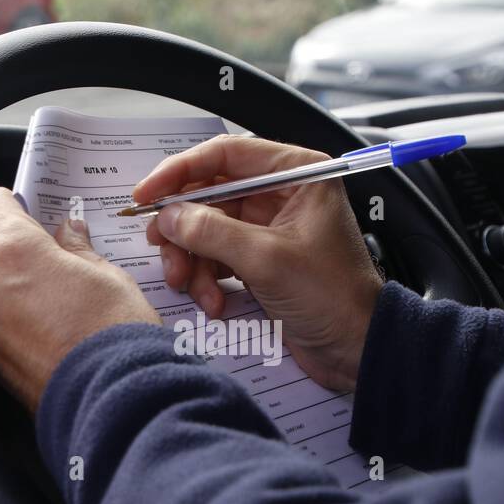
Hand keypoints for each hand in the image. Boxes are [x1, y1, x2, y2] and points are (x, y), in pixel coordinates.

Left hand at [0, 187, 159, 411]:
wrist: (115, 403)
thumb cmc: (115, 335)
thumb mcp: (108, 275)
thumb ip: (78, 249)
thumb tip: (69, 234)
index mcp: (14, 252)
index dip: (11, 205)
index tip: (28, 211)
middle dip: (27, 260)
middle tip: (68, 271)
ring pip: (0, 297)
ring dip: (25, 297)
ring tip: (70, 313)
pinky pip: (4, 332)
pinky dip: (25, 330)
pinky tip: (61, 338)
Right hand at [135, 135, 382, 393]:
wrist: (357, 348)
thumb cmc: (333, 296)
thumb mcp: (266, 259)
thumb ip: (211, 231)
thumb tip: (167, 216)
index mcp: (296, 174)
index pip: (226, 154)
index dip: (180, 171)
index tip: (146, 194)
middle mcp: (283, 194)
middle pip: (210, 194)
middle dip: (183, 227)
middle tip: (163, 250)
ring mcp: (270, 229)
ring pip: (208, 229)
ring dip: (192, 259)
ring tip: (189, 286)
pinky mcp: (262, 260)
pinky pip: (218, 257)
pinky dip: (208, 278)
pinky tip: (214, 302)